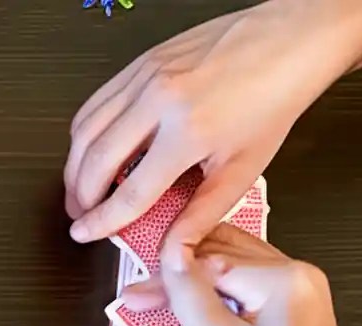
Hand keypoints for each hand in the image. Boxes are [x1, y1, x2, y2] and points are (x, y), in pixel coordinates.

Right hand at [65, 0, 361, 246]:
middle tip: (80, 216)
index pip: (129, 193)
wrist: (287, 42)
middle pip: (94, 162)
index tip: (85, 234)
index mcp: (189, 132)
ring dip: (74, 167)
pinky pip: (93, 103)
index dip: (101, 221)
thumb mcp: (244, 168)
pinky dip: (82, 134)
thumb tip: (174, 248)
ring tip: (80, 189)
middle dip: (79, 197)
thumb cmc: (273, 98)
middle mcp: (159, 100)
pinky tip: (90, 150)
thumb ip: (202, 214)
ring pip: (84, 132)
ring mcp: (144, 78)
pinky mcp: (139, 64)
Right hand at [123, 224, 361, 325]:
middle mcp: (296, 275)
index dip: (166, 274)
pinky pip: (244, 284)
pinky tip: (191, 309)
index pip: (208, 259)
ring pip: (230, 264)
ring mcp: (298, 290)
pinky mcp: (293, 308)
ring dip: (193, 280)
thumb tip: (167, 257)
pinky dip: (213, 292)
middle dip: (177, 271)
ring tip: (157, 300)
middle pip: (220, 252)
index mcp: (283, 279)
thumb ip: (191, 298)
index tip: (133, 295)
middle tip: (139, 296)